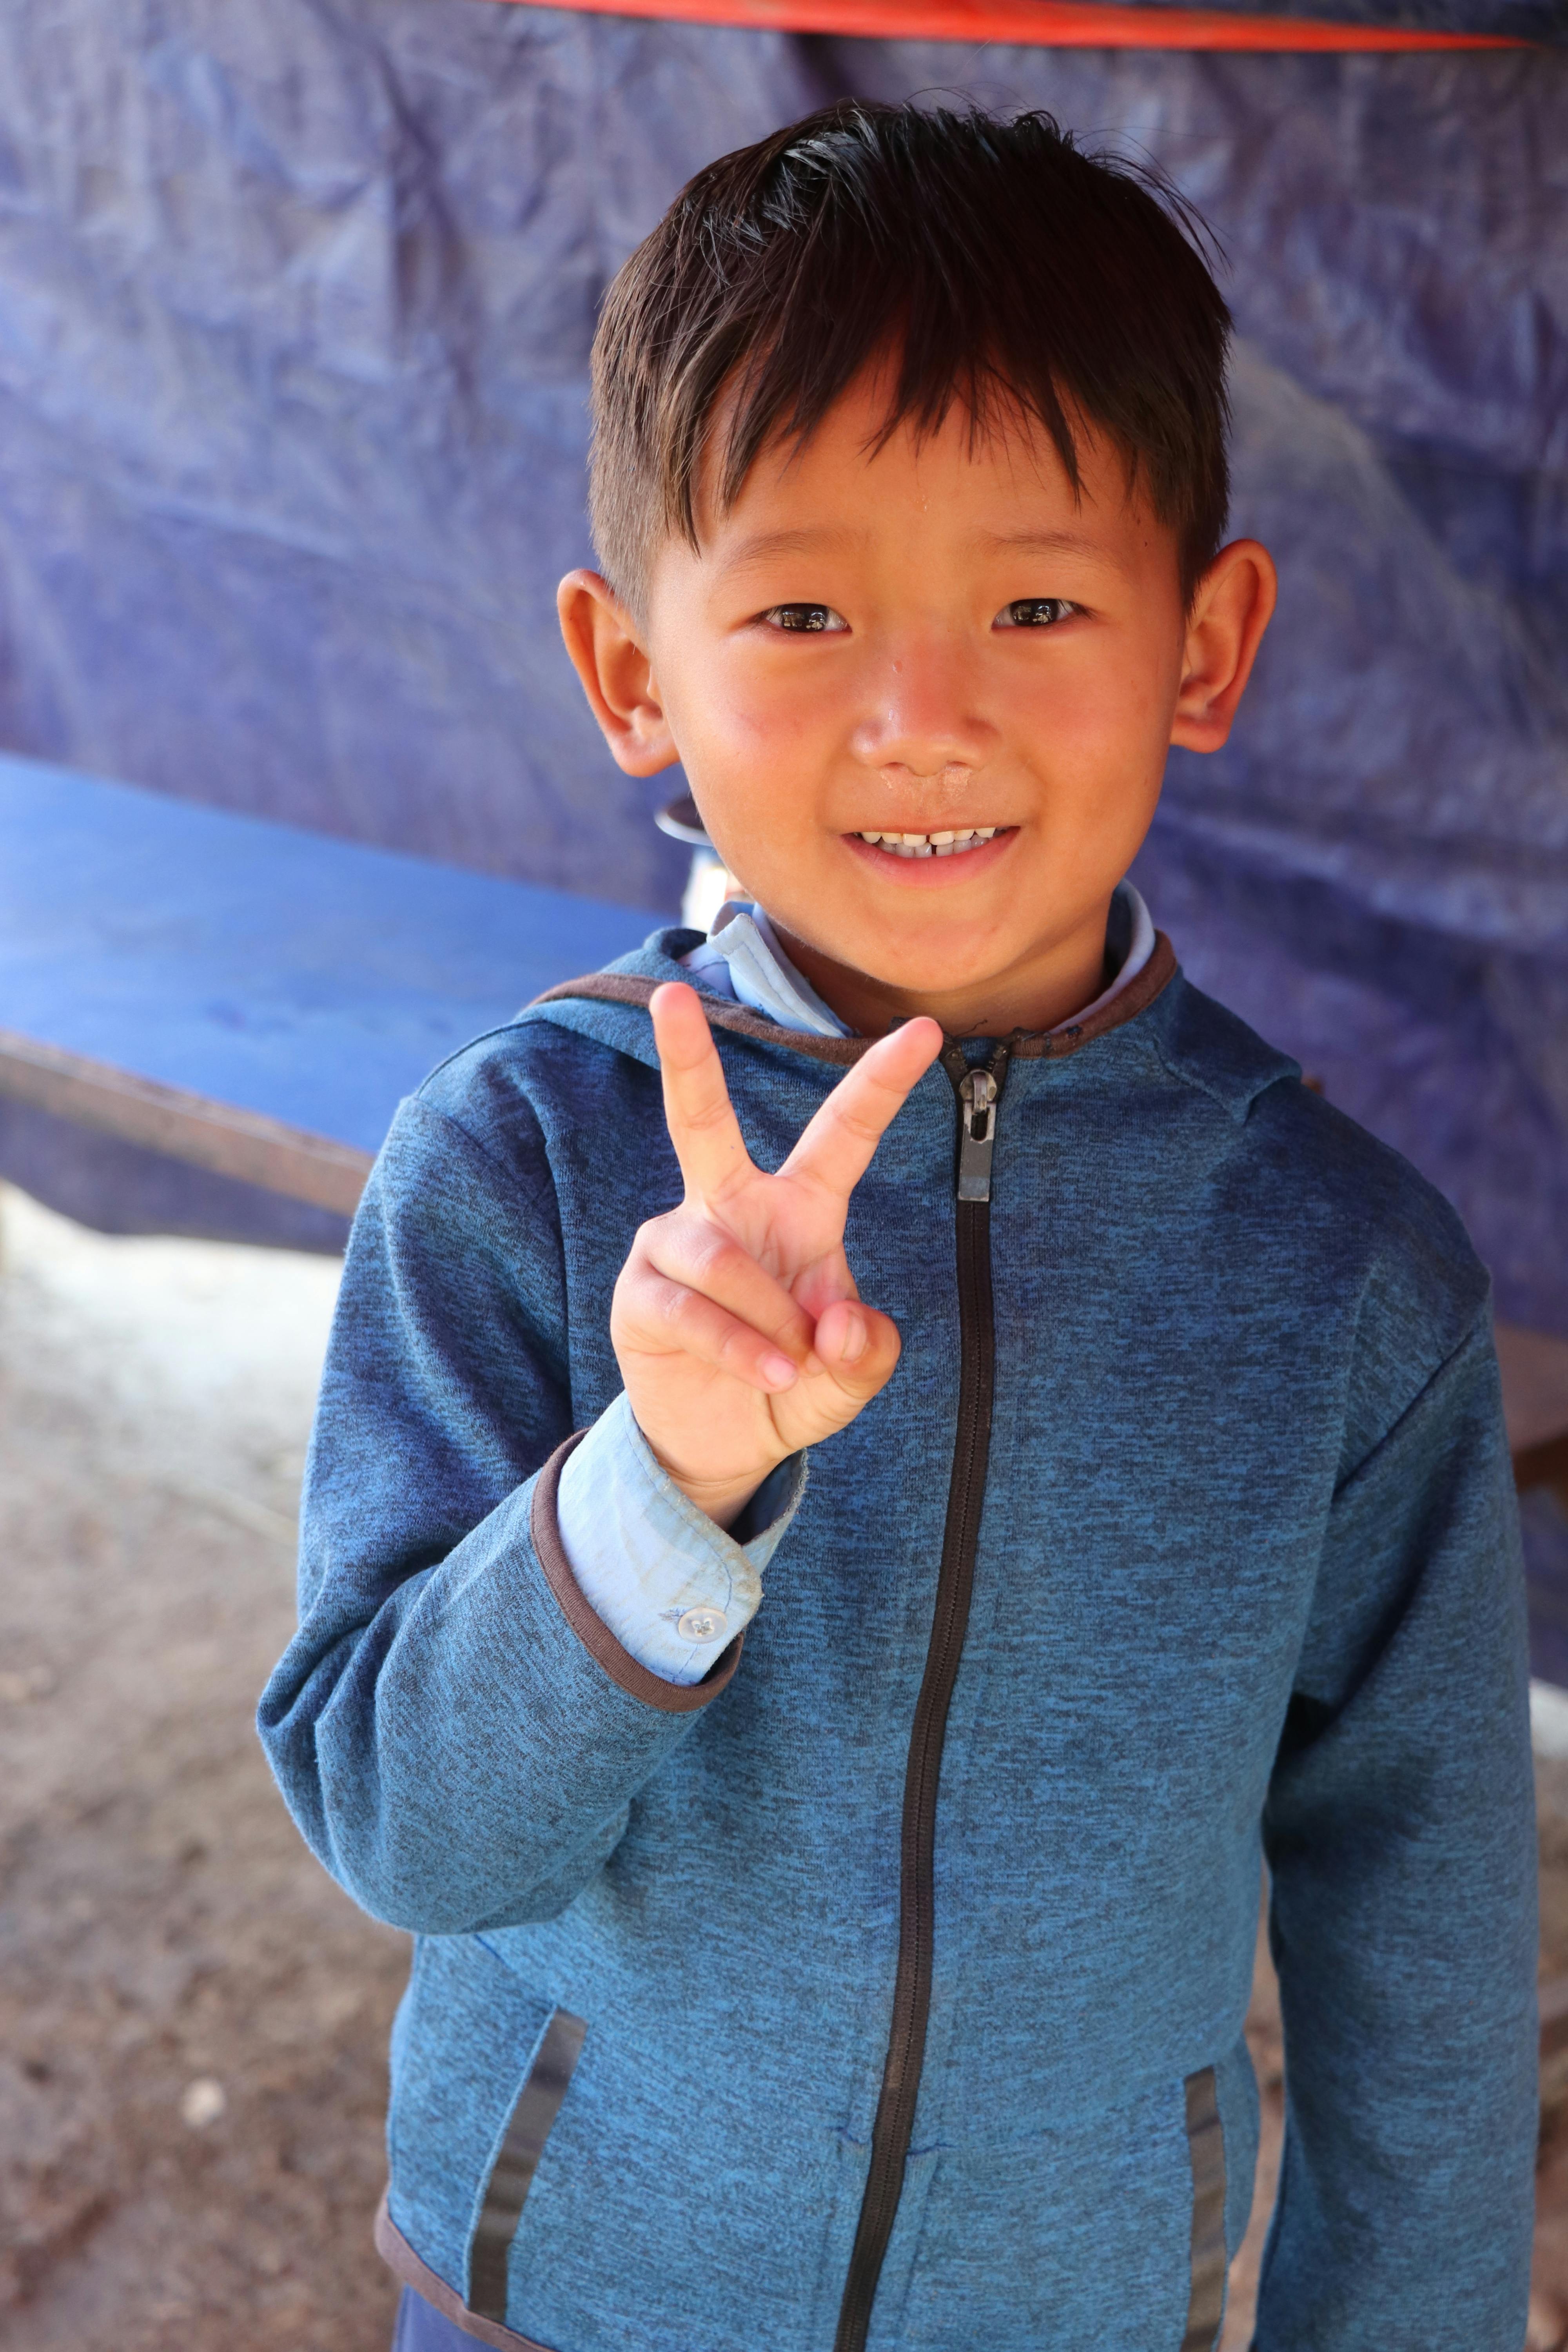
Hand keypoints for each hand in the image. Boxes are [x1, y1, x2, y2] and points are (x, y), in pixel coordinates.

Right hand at [611, 983, 943, 1526]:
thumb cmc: (794, 1386)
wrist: (722, 1441)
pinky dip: (737, 1348)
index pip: (842, 1134)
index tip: (925, 1028)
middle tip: (671, 993)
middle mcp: (731, 1206)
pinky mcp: (640, 1290)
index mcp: (799, 1207)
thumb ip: (867, 1353)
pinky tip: (766, 1376)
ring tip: (790, 1369)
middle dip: (686, 1056)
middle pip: (703, 1121)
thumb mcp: (851, 1380)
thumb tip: (838, 1321)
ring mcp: (676, 1243)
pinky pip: (690, 1308)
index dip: (882, 1082)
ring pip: (725, 1261)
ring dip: (770, 1325)